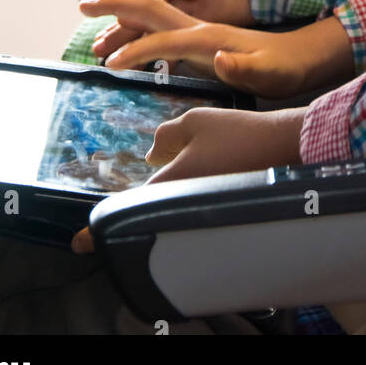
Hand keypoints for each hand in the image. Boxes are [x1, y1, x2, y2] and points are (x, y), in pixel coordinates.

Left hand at [71, 107, 306, 253]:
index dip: (100, 230)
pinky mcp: (219, 207)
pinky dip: (185, 195)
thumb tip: (152, 152)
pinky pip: (190, 206)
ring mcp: (203, 208)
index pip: (128, 208)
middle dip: (133, 214)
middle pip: (148, 213)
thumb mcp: (196, 121)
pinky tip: (195, 178)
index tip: (79, 243)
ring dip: (162, 200)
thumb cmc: (241, 134)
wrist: (286, 148)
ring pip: (170, 209)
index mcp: (172, 181)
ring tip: (164, 184)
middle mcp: (185, 202)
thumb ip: (166, 135)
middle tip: (119, 215)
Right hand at [80, 0, 354, 95]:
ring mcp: (200, 29)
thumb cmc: (285, 68)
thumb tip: (219, 59)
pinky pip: (162, 23)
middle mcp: (199, 27)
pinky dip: (139, 18)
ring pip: (154, 10)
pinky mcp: (202, 36)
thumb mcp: (268, 72)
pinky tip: (131, 23)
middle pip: (151, 8)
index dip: (136, 52)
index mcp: (209, 36)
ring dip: (124, 3)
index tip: (111, 63)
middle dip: (116, 4)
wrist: (303, 56)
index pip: (163, 42)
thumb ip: (243, 66)